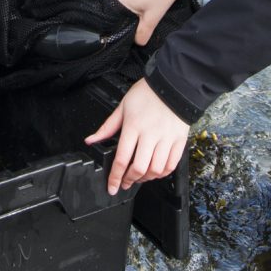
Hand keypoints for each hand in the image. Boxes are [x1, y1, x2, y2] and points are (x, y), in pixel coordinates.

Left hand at [86, 79, 189, 194]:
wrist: (173, 84)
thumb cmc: (147, 94)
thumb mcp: (122, 107)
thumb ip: (107, 127)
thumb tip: (91, 140)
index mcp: (133, 126)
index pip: (121, 158)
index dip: (115, 177)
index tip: (112, 187)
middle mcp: (150, 134)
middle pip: (139, 168)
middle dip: (129, 180)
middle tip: (125, 182)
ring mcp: (166, 138)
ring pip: (156, 169)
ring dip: (146, 178)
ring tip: (140, 177)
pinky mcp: (179, 140)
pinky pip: (172, 164)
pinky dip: (162, 173)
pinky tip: (156, 171)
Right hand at [109, 0, 185, 44]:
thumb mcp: (154, 15)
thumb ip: (143, 32)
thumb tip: (137, 43)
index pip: (111, 20)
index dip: (121, 29)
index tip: (130, 35)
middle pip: (115, 12)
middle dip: (127, 20)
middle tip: (138, 26)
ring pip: (121, 5)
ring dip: (130, 11)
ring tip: (142, 15)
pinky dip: (132, 3)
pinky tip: (142, 4)